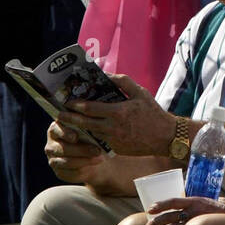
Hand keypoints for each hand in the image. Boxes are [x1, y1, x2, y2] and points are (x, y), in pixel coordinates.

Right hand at [45, 120, 105, 182]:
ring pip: (67, 162)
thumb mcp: (88, 131)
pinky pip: (70, 173)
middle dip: (82, 150)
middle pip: (63, 148)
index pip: (55, 130)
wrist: (93, 155)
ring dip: (85, 161)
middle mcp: (51, 145)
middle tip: (97, 150)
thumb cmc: (90, 137)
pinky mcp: (60, 172)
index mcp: (55, 129)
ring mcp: (53, 160)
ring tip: (99, 158)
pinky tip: (93, 166)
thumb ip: (86, 130)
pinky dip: (83, 170)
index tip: (75, 137)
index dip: (65, 133)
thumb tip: (92, 131)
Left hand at [59, 74, 173, 156]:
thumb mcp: (141, 93)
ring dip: (77, 129)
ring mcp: (114, 140)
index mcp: (118, 112)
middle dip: (70, 119)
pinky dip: (90, 136)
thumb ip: (123, 82)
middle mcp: (113, 127)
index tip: (67, 101)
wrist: (165, 137)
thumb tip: (107, 75)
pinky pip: (99, 142)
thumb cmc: (153, 112)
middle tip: (58, 115)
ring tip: (67, 123)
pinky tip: (84, 132)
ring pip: (90, 134)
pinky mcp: (116, 149)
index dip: (76, 105)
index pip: (91, 109)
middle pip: (85, 123)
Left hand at [145, 195, 224, 224]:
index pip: (174, 201)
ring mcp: (196, 220)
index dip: (161, 205)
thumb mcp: (201, 202)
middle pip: (171, 216)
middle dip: (157, 221)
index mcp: (193, 200)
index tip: (150, 209)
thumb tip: (174, 206)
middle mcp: (193, 210)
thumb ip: (188, 205)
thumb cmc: (214, 208)